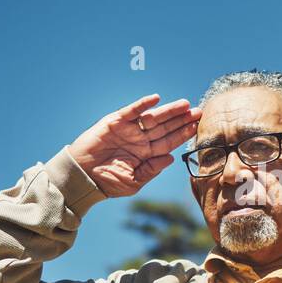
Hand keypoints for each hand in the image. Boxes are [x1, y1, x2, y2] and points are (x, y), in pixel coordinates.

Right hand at [67, 94, 200, 197]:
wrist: (82, 178)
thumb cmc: (107, 183)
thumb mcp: (133, 182)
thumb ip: (152, 170)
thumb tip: (171, 158)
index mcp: (146, 154)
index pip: (169, 142)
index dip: (183, 134)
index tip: (196, 126)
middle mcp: (140, 140)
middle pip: (165, 127)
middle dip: (181, 120)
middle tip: (199, 111)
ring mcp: (128, 130)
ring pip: (153, 117)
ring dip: (168, 111)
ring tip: (184, 105)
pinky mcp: (115, 122)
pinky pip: (131, 111)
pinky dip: (142, 105)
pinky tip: (156, 99)